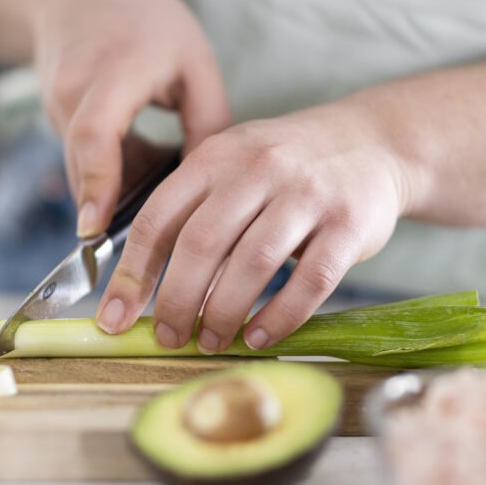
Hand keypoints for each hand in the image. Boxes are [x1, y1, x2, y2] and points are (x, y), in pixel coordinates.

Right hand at [32, 0, 229, 236]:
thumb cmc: (148, 22)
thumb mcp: (195, 63)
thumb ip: (208, 127)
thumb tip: (211, 192)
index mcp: (116, 68)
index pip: (95, 135)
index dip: (96, 185)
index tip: (94, 231)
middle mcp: (74, 86)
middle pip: (83, 164)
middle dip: (110, 205)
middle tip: (143, 240)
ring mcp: (54, 101)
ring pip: (81, 166)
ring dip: (114, 183)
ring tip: (152, 172)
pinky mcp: (51, 114)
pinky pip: (79, 156)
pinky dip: (107, 167)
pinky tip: (136, 153)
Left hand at [94, 102, 411, 351]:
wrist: (372, 142)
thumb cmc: (286, 168)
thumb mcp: (232, 167)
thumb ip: (193, 212)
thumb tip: (142, 289)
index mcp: (215, 156)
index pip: (158, 218)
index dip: (131, 273)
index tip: (113, 316)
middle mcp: (257, 169)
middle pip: (201, 244)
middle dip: (176, 301)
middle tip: (168, 337)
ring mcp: (306, 195)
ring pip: (253, 264)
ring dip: (224, 313)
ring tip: (210, 342)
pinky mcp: (348, 224)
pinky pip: (310, 281)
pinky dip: (280, 316)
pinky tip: (260, 337)